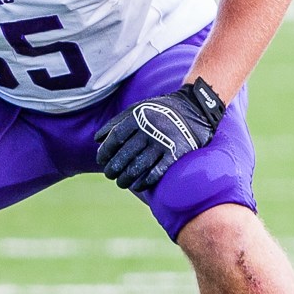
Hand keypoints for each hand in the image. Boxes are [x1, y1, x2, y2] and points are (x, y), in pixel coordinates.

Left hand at [95, 78, 224, 192]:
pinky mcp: (177, 152)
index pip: (115, 138)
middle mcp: (149, 129)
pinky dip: (146, 181)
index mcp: (138, 117)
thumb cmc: (161, 110)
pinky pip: (158, 171)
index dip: (105, 152)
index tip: (101, 161)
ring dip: (127, 178)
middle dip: (114, 168)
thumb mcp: (138, 108)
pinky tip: (139, 186)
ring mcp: (164, 141)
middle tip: (110, 175)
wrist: (195, 107)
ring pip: (139, 166)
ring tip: (121, 183)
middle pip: (124, 154)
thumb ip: (117, 122)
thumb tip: (97, 140)